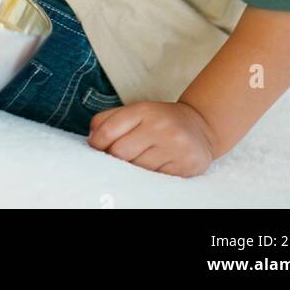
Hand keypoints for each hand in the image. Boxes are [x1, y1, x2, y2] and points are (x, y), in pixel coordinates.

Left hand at [87, 100, 216, 177]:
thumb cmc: (159, 121)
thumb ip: (108, 120)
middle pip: (119, 153)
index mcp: (144, 110)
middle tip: (116, 160)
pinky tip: (151, 170)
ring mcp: (174, 147)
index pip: (108, 130)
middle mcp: (160, 126)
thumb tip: (91, 139)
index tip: (96, 149)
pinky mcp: (185, 166)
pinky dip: (148, 179)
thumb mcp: (135, 112)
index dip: (96, 144)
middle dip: (113, 159)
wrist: (199, 127)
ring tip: (136, 164)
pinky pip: (154, 180)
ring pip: (136, 170)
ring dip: (131, 170)